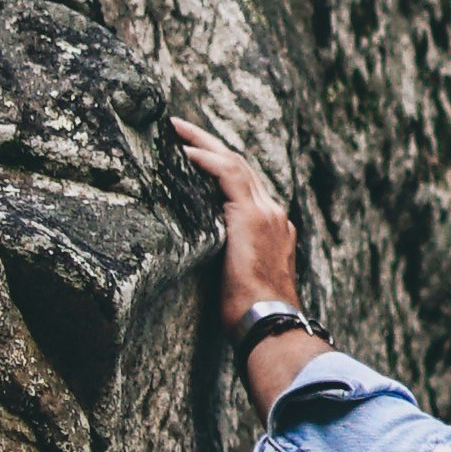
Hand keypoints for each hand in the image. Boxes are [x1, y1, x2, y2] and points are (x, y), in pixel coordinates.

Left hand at [172, 119, 309, 404]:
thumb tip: (201, 257)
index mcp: (274, 226)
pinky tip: (184, 153)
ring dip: (204, 144)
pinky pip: (228, 175)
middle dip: (209, 144)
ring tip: (176, 130)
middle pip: (240, 165)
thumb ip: (228, 257)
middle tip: (180, 128)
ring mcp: (266, 212)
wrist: (270, 322)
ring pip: (234, 163)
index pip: (245, 184)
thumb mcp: (240, 278)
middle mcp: (274, 213)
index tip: (195, 155)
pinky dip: (206, 160)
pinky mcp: (252, 217)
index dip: (218, 166)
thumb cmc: (251, 313)